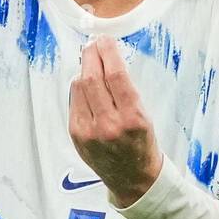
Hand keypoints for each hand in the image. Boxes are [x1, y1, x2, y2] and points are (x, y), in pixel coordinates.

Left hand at [69, 35, 162, 206]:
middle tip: (93, 44)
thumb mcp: (144, 115)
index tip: (105, 40)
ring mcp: (89, 131)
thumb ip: (124, 89)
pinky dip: (78, 88)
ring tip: (91, 62)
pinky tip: (86, 84)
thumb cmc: (142, 142)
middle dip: (91, 56)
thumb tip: (104, 58)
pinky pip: (73, 101)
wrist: (132, 178)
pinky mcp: (76, 135)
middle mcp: (109, 125)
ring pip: (78, 87)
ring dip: (83, 70)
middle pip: (92, 78)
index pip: (116, 75)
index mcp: (133, 118)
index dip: (108, 52)